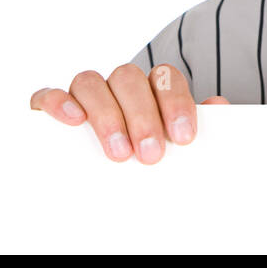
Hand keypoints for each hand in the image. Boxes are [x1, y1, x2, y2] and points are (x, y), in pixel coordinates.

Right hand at [30, 64, 229, 162]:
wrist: (93, 189)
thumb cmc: (143, 158)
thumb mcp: (170, 146)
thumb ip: (192, 125)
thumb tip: (217, 104)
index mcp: (150, 90)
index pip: (165, 78)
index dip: (176, 103)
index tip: (184, 136)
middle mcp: (117, 86)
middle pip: (129, 78)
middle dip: (143, 116)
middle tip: (150, 154)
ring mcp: (83, 95)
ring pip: (91, 82)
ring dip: (107, 115)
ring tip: (119, 152)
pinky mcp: (49, 107)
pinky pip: (48, 93)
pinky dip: (59, 102)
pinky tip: (73, 120)